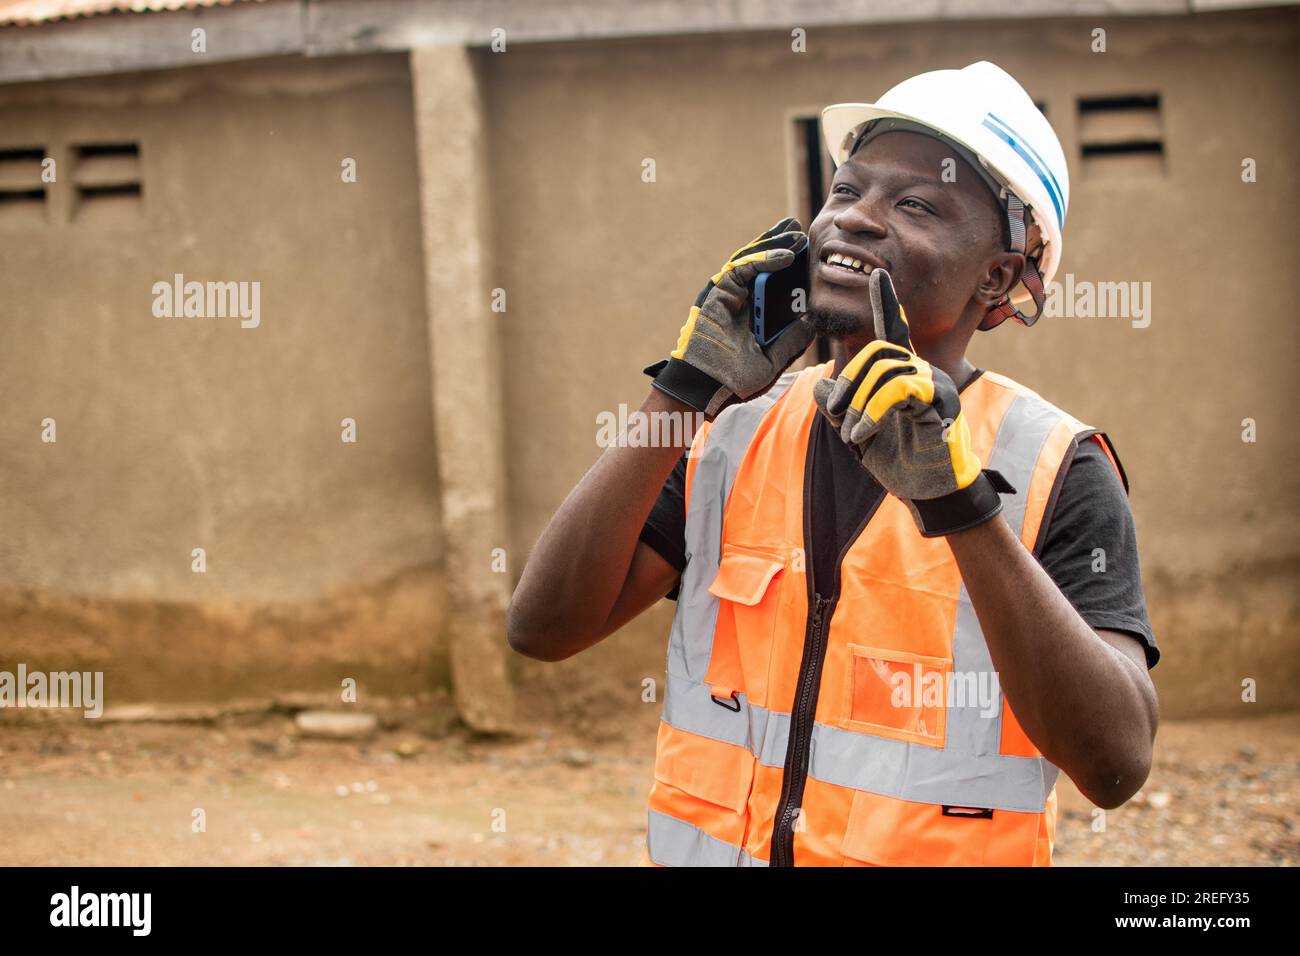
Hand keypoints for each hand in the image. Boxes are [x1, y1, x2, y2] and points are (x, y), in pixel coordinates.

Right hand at [644, 217, 815, 417]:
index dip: (788, 267)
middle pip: (760, 267)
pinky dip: (763, 259)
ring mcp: (726, 297)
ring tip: (796, 233)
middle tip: (801, 231)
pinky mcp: (717, 294)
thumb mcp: (772, 362)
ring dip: (774, 245)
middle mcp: (738, 302)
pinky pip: (741, 269)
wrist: (706, 391)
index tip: (808, 254)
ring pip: (750, 261)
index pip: (770, 284)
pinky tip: (785, 255)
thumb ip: (790, 343)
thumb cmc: (733, 382)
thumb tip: (811, 324)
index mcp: (750, 316)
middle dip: (780, 246)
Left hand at [812, 268, 1010, 536]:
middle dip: (848, 380)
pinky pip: (899, 390)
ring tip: (852, 434)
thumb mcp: (857, 434)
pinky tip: (862, 436)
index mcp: (901, 374)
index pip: (892, 331)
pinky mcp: (942, 401)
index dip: (885, 302)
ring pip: (886, 370)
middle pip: (878, 351)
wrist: (929, 492)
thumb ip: (839, 409)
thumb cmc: (899, 461)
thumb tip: (819, 385)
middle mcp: (920, 371)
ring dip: (859, 402)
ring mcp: (934, 384)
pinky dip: (873, 411)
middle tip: (835, 410)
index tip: (877, 274)